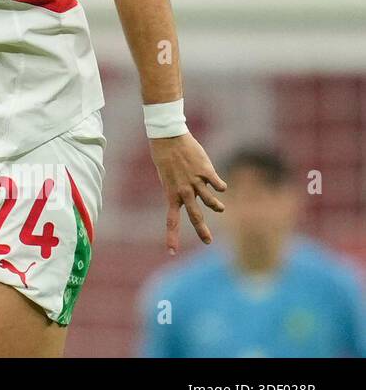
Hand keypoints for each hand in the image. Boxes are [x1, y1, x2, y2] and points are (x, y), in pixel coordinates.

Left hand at [149, 133, 226, 254]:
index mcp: (171, 194)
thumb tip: (199, 199)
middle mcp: (183, 191)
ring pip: (210, 201)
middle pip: (194, 215)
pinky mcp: (206, 171)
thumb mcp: (170, 178)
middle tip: (208, 242)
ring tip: (220, 209)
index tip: (171, 251)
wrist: (169, 138)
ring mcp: (195, 181)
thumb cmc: (167, 158)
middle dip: (201, 230)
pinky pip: (218, 184)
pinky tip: (221, 187)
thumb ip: (184, 191)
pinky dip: (221, 187)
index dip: (172, 236)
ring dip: (216, 206)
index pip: (171, 220)